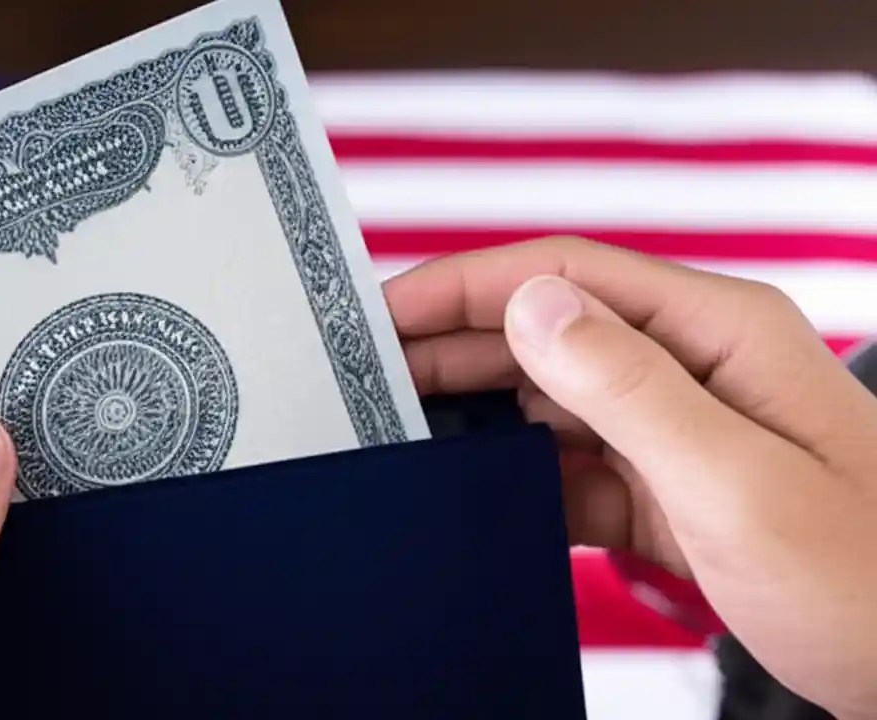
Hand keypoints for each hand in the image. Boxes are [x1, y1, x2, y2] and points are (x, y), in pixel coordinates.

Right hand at [384, 237, 876, 718]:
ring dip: (474, 412)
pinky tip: (467, 491)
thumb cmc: (863, 575)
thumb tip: (529, 308)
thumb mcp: (739, 482)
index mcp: (715, 330)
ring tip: (397, 429)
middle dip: (453, 347)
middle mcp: (689, 364)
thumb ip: (630, 388)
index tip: (383, 311)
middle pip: (545, 332)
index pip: (566, 276)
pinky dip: (513, 477)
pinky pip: (566, 467)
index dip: (466, 285)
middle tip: (365, 376)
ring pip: (546, 400)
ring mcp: (673, 428)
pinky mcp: (661, 487)